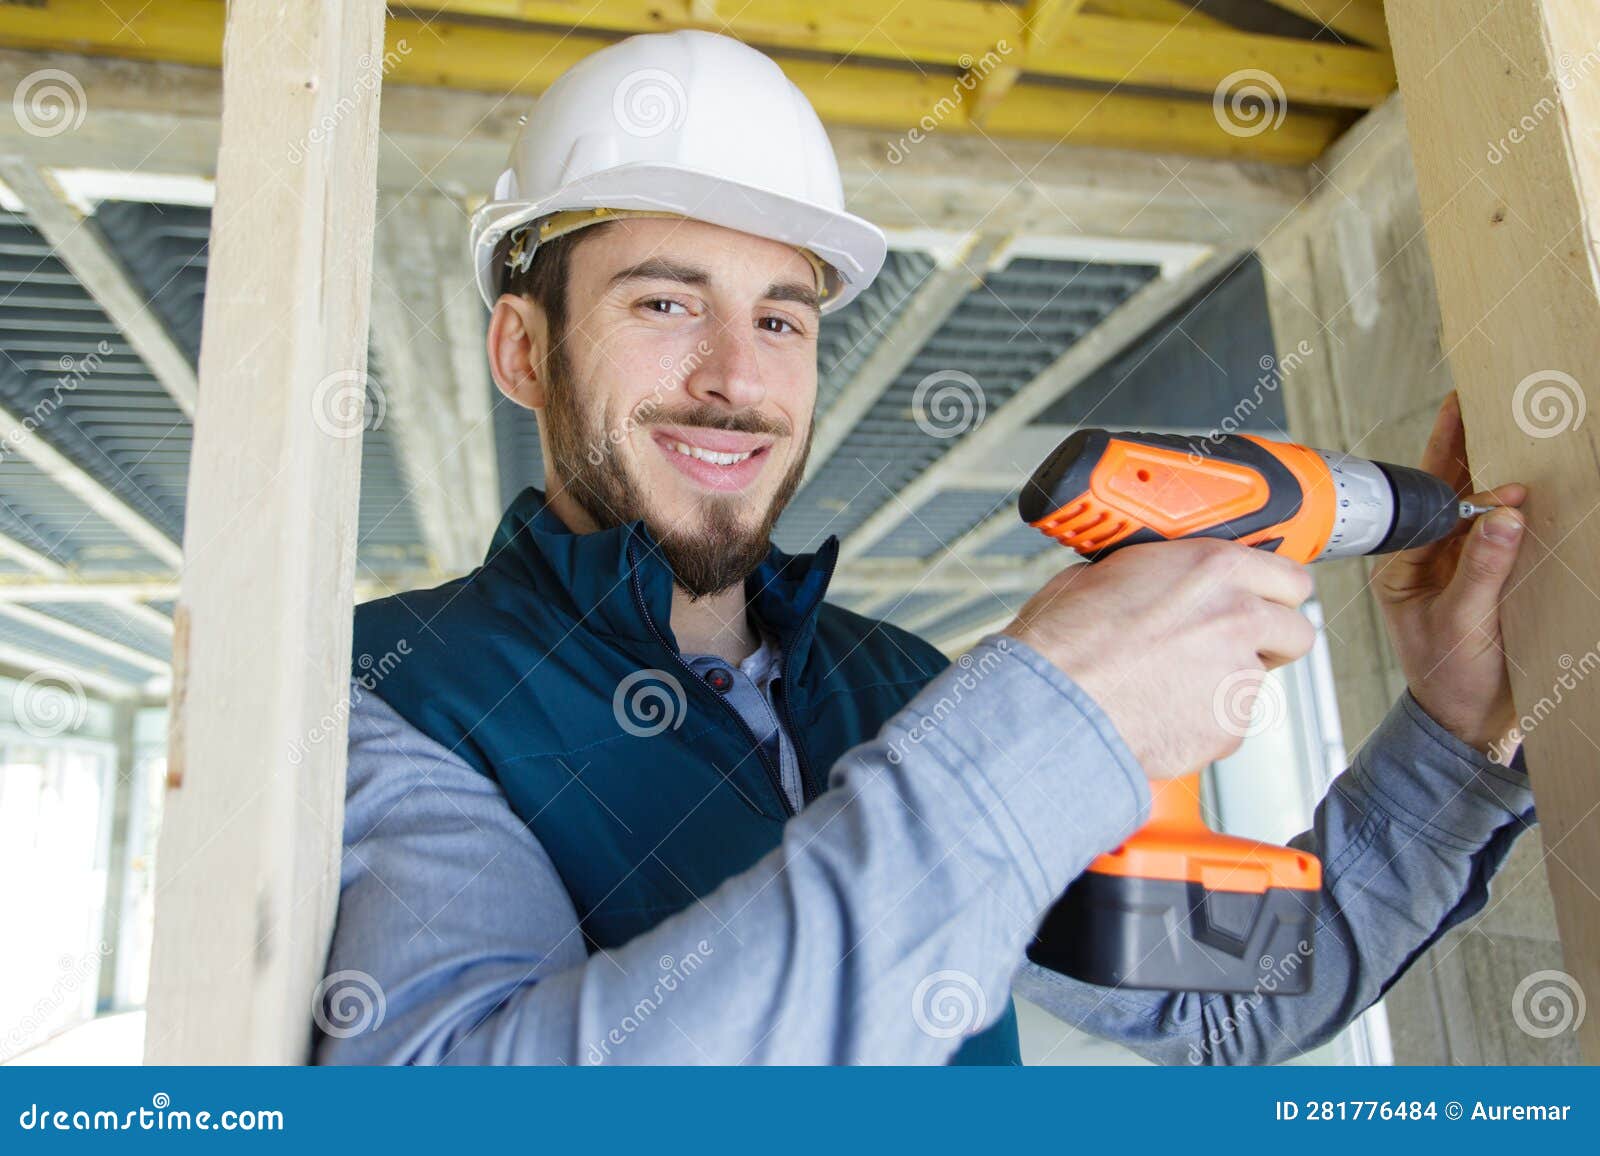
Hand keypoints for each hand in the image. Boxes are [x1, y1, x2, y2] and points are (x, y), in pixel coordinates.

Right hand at [1003, 538, 1314, 779]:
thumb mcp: (1104, 575)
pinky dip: (1203, 721)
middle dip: (1269, 640)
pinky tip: (1161, 712)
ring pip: (1257, 681)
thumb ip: (1156, 575)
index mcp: (1213, 570)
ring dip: (1226, 683)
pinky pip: (1229, 723)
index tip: (1264, 600)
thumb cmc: (1063, 643)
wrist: (1051, 707)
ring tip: (1170, 685)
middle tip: (1231, 645)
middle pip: (1297, 631)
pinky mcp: (1229, 728)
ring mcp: (1238, 678)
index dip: (1274, 592)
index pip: (1290, 576)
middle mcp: (1238, 620)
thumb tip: (1158, 580)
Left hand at [1374, 393, 1526, 754]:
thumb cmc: (1450, 679)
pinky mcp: (1497, 578)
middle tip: (1496, 404)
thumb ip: (1482, 569)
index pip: (1424, 496)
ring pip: (1486, 510)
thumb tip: (1503, 513)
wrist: (1472, 723)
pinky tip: (1540, 491)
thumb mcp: (1463, 624)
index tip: (1460, 409)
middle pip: (1454, 493)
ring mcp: (1465, 565)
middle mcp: (1433, 557)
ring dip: (1504, 478)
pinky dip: (1526, 514)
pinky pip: (1511, 537)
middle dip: (1475, 450)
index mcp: (1405, 563)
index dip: (1446, 452)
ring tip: (1521, 434)